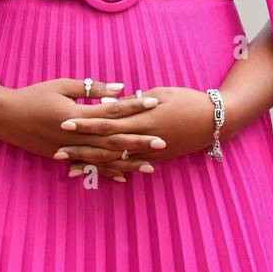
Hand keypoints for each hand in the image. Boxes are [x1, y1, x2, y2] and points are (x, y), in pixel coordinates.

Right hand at [0, 78, 164, 182]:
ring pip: (105, 159)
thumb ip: (91, 89)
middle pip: (113, 140)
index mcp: (76, 114)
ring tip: (151, 166)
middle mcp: (75, 136)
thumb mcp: (62, 85)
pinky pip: (90, 168)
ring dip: (128, 163)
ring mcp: (69, 150)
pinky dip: (108, 173)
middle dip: (139, 141)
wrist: (5, 117)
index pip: (112, 111)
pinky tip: (124, 178)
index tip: (154, 103)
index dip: (134, 107)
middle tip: (163, 141)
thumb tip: (120, 88)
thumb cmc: (34, 95)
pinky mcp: (64, 158)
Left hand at [55, 86, 225, 169]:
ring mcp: (150, 152)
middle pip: (106, 145)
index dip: (84, 123)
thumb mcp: (160, 93)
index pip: (107, 121)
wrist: (215, 120)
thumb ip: (133, 102)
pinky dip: (115, 173)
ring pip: (116, 161)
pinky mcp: (157, 159)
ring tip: (71, 171)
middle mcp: (144, 138)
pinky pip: (132, 168)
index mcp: (142, 117)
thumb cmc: (187, 100)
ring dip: (93, 165)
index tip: (63, 123)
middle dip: (81, 149)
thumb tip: (109, 102)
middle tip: (57, 152)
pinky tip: (101, 178)